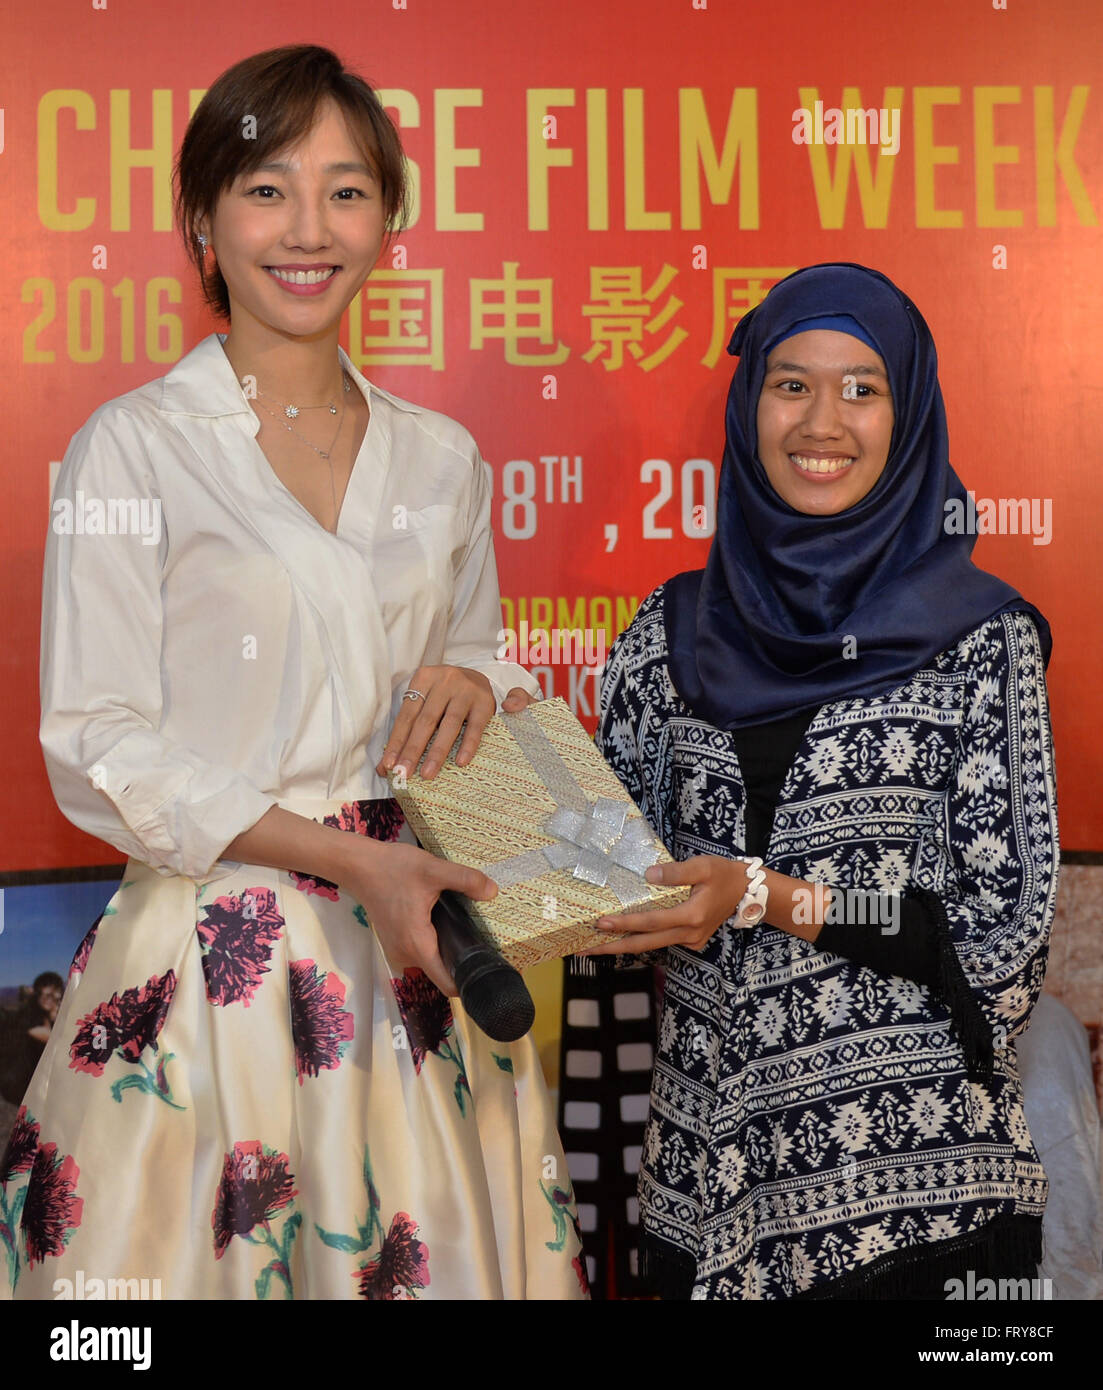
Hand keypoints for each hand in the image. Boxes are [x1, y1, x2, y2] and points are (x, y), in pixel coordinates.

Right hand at [339, 839, 498, 995]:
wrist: (359, 865)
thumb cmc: (392, 869)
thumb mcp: (433, 870)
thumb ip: (465, 880)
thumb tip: (492, 891)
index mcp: (417, 944)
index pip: (447, 984)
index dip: (469, 981)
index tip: (488, 969)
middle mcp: (405, 954)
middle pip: (442, 972)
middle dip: (461, 958)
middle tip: (480, 936)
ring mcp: (397, 950)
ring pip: (431, 960)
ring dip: (446, 948)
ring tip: (462, 925)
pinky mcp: (395, 942)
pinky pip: (421, 951)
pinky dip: (433, 941)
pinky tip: (442, 920)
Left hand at [376, 666, 531, 780]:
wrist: (478, 678)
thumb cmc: (445, 696)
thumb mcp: (425, 700)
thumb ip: (409, 727)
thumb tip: (387, 765)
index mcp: (423, 679)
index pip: (406, 715)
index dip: (397, 741)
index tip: (389, 764)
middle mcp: (444, 681)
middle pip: (425, 721)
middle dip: (412, 750)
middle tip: (404, 773)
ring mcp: (466, 691)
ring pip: (449, 725)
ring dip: (437, 752)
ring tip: (428, 773)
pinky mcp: (485, 702)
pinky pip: (475, 727)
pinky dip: (467, 745)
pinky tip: (460, 762)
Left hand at [578, 856, 748, 956]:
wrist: (746, 891)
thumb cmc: (723, 874)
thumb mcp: (702, 866)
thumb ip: (676, 872)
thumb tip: (648, 874)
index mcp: (691, 916)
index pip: (651, 922)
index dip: (625, 923)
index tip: (601, 923)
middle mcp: (689, 934)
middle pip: (645, 944)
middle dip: (614, 947)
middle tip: (585, 947)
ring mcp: (691, 941)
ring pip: (652, 947)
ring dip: (624, 946)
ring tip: (596, 946)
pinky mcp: (691, 941)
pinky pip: (662, 943)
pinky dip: (642, 941)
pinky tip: (623, 937)